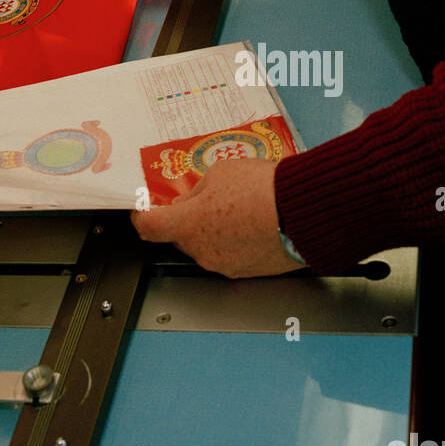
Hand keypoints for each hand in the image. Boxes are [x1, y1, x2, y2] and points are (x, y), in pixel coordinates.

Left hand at [130, 159, 304, 277]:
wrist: (303, 211)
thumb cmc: (263, 189)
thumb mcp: (218, 173)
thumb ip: (197, 190)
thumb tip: (190, 200)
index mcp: (188, 225)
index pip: (148, 228)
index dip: (141, 217)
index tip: (142, 210)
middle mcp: (202, 251)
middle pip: (179, 237)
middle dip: (185, 219)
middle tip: (200, 199)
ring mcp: (225, 265)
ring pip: (205, 247)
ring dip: (211, 230)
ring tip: (233, 207)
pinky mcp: (247, 272)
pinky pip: (228, 255)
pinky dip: (232, 241)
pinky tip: (248, 222)